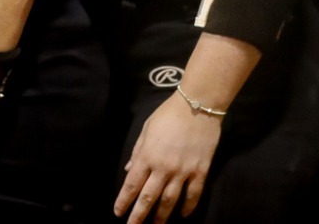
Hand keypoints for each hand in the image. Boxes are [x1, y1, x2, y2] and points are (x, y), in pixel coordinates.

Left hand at [114, 93, 221, 222]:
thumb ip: (138, 151)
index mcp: (147, 156)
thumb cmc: (168, 114)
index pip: (132, 184)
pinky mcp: (200, 170)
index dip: (124, 201)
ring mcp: (183, 171)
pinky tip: (183, 215)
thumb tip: (129, 171)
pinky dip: (188, 206)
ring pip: (170, 200)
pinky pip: (194, 194)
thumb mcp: (146, 129)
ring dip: (162, 216)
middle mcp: (163, 167)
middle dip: (139, 215)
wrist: (198, 105)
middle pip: (148, 197)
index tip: (118, 213)